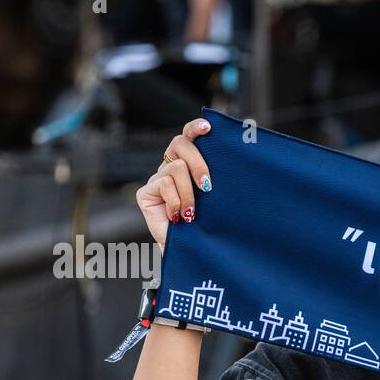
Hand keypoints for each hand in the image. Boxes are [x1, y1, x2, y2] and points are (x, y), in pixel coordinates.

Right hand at [136, 117, 213, 248]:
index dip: (196, 128)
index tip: (208, 128)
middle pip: (180, 143)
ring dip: (189, 193)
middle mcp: (171, 167)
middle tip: (208, 186)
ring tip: (192, 214)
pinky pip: (163, 184)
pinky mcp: (144, 193)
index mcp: (189, 163)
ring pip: (176, 168)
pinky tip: (178, 218)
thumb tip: (234, 159)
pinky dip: (176, 202)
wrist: (191, 252)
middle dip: (198, 162)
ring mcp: (157, 179)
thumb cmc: (208, 226)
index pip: (189, 136)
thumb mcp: (217, 200)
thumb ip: (217, 179)